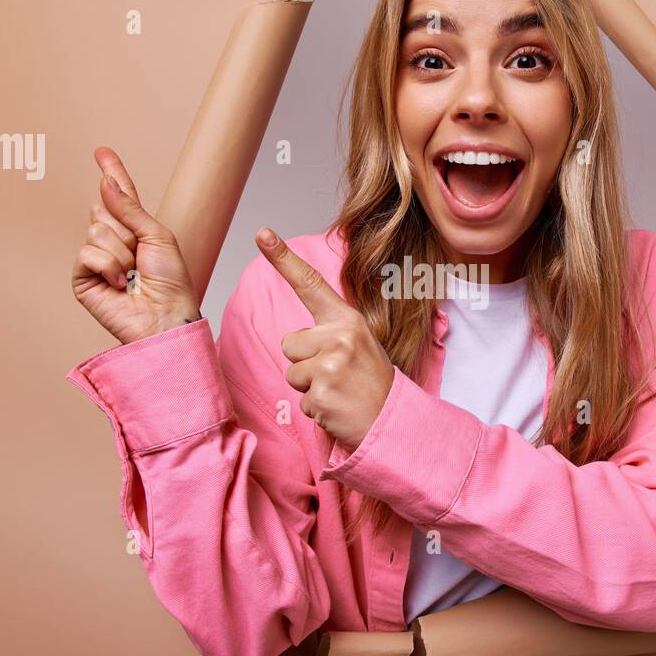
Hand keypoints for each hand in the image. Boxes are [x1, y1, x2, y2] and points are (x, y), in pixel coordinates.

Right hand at [71, 146, 200, 344]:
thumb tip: (106, 182)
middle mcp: (113, 242)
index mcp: (134, 230)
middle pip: (103, 212)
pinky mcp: (83, 278)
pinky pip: (87, 253)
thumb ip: (130, 209)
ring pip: (96, 232)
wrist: (166, 316)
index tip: (102, 151)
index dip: (112, 173)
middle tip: (140, 258)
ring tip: (133, 276)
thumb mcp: (158, 237)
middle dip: (126, 232)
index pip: (119, 196)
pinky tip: (120, 285)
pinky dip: (108, 267)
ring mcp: (96, 260)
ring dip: (121, 254)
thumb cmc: (170, 282)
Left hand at [256, 227, 395, 451]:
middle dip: (304, 363)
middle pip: (290, 343)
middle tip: (338, 376)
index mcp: (347, 319)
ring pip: (291, 373)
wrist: (394, 422)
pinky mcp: (321, 394)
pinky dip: (316, 409)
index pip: (310, 284)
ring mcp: (329, 365)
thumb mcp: (358, 344)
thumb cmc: (370, 383)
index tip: (262, 233)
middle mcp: (339, 336)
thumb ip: (329, 332)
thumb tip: (294, 339)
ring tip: (339, 391)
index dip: (283, 258)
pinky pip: (299, 400)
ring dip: (309, 388)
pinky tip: (338, 408)